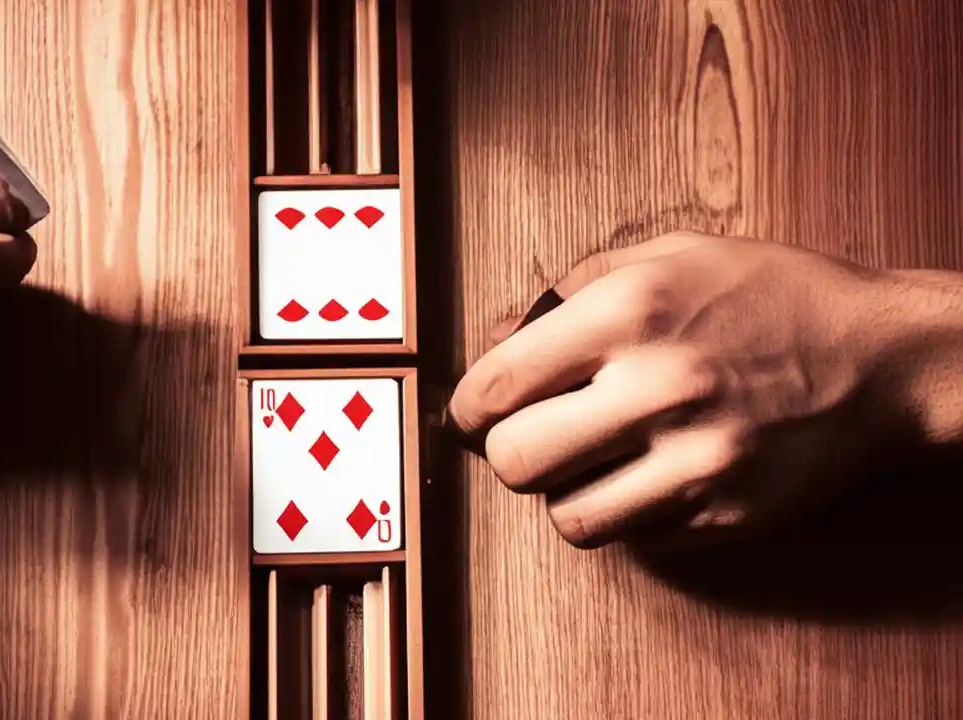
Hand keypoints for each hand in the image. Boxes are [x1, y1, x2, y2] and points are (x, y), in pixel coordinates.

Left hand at [449, 232, 962, 549]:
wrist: (883, 359)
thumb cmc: (774, 298)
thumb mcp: (671, 254)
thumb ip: (572, 290)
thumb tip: (498, 337)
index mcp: (631, 311)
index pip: (496, 386)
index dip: (466, 409)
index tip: (471, 415)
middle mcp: (658, 387)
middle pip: (515, 462)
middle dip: (508, 452)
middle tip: (530, 438)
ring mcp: (695, 461)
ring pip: (567, 516)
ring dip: (565, 491)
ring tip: (594, 459)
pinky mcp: (723, 514)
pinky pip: (631, 536)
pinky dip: (623, 512)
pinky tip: (648, 473)